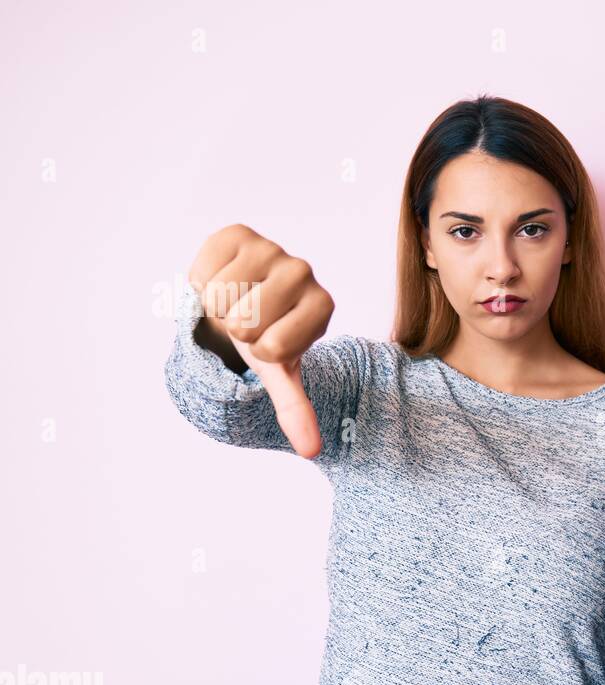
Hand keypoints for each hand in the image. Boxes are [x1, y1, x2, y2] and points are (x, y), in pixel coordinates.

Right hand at [188, 224, 335, 457]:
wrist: (243, 302)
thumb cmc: (266, 337)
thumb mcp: (279, 373)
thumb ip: (296, 408)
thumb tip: (312, 451)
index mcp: (322, 307)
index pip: (273, 347)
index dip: (260, 352)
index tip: (269, 342)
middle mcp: (303, 272)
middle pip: (245, 319)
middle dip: (237, 330)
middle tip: (248, 322)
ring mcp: (272, 248)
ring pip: (221, 296)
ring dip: (217, 307)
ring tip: (235, 302)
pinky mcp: (238, 233)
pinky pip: (202, 270)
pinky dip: (201, 283)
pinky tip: (221, 280)